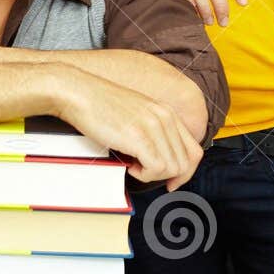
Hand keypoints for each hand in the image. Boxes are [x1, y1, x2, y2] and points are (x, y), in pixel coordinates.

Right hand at [58, 71, 203, 191]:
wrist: (79, 92)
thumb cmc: (100, 105)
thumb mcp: (136, 114)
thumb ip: (153, 131)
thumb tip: (160, 160)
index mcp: (166, 112)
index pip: (194, 150)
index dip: (186, 171)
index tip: (172, 181)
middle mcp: (164, 118)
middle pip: (186, 163)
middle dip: (169, 176)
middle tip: (146, 173)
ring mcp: (153, 126)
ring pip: (173, 168)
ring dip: (153, 175)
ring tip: (134, 165)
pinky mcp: (139, 137)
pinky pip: (156, 169)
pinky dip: (144, 175)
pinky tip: (129, 165)